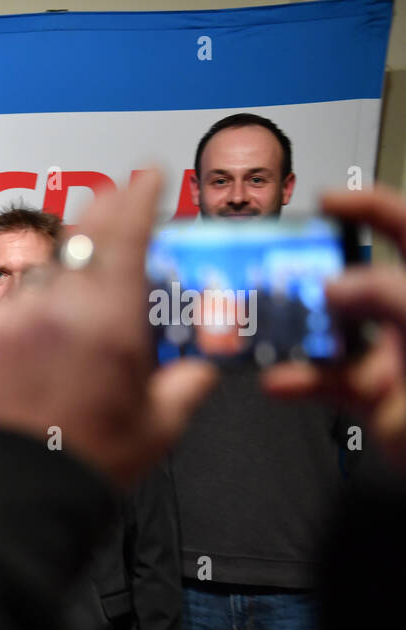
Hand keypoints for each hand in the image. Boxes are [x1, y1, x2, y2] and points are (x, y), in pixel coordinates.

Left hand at [0, 169, 217, 488]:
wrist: (16, 495)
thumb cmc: (89, 464)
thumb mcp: (159, 426)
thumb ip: (186, 384)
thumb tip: (200, 365)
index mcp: (111, 321)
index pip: (127, 233)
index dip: (139, 197)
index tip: (147, 177)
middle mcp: (59, 308)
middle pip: (81, 236)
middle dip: (103, 211)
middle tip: (116, 198)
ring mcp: (13, 320)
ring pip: (43, 269)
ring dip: (65, 262)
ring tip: (80, 275)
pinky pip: (9, 302)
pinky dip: (30, 302)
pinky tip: (41, 322)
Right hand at [262, 186, 405, 470]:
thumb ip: (389, 297)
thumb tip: (335, 285)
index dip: (368, 208)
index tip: (324, 204)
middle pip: (358, 280)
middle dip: (314, 277)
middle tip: (276, 276)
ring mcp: (394, 355)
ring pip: (335, 335)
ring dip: (298, 338)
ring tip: (267, 334)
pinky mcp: (374, 395)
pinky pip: (328, 382)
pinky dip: (300, 382)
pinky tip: (277, 382)